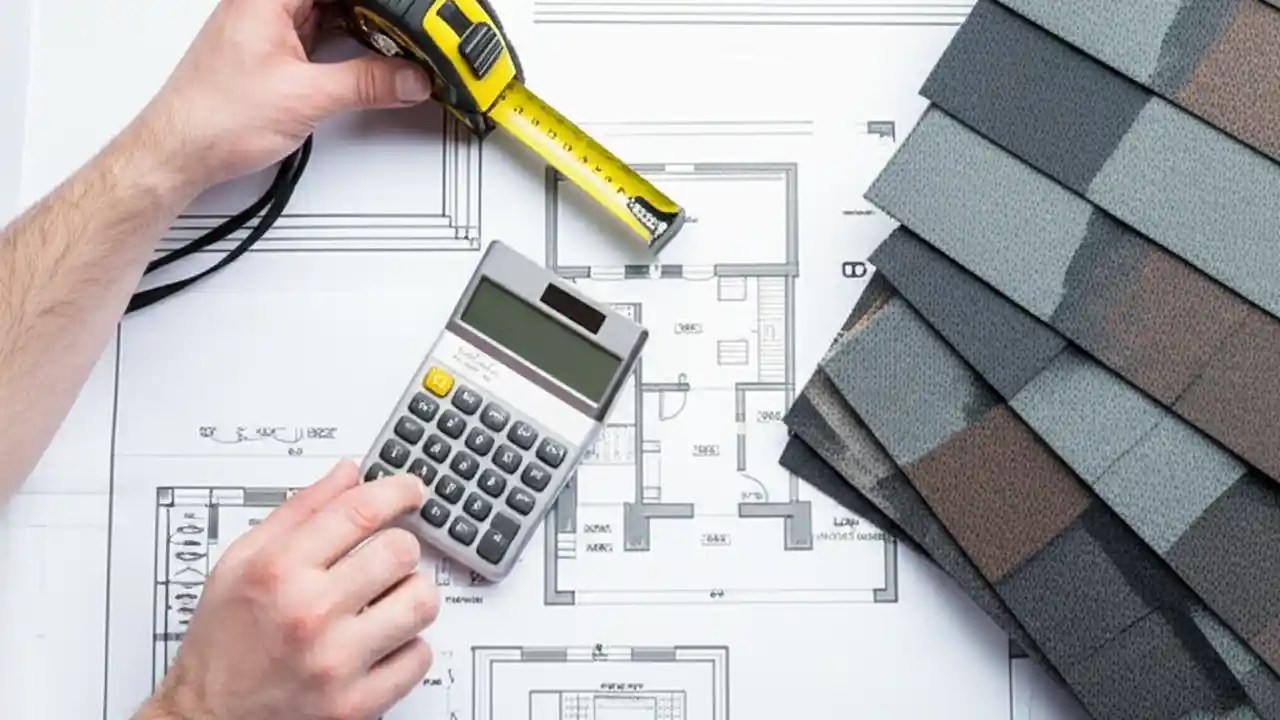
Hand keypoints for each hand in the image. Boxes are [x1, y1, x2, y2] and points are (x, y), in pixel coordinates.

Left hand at [132, 0, 433, 195]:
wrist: (180, 152)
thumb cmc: (212, 118)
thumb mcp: (306, 97)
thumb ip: (366, 84)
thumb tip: (408, 77)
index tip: (406, 6)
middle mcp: (262, 5)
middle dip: (373, 9)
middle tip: (408, 26)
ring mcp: (267, 27)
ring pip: (327, 11)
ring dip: (362, 24)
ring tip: (397, 42)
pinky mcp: (271, 52)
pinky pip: (318, 33)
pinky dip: (346, 43)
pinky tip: (369, 58)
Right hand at [138, 460, 440, 719]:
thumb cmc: (222, 644)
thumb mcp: (239, 563)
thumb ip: (299, 511)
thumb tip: (348, 473)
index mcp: (278, 571)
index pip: (359, 510)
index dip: (397, 491)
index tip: (410, 491)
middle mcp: (308, 613)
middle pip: (401, 551)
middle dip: (399, 549)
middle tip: (385, 560)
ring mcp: (336, 662)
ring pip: (421, 602)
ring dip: (409, 597)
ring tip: (384, 603)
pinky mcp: (357, 704)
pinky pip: (419, 658)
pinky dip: (407, 649)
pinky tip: (380, 645)